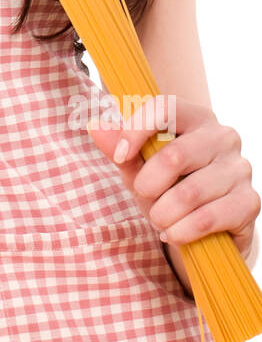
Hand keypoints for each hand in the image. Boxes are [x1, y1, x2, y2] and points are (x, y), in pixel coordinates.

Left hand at [87, 95, 260, 261]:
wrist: (204, 229)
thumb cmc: (169, 188)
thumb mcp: (139, 167)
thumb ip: (119, 146)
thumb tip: (95, 126)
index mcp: (195, 116)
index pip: (164, 107)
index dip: (135, 130)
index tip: (120, 157)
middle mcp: (223, 136)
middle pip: (174, 155)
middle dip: (147, 185)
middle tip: (143, 196)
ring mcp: (240, 168)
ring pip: (190, 192)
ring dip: (163, 214)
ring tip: (159, 219)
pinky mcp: (249, 202)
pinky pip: (208, 218)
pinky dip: (182, 231)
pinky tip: (175, 234)